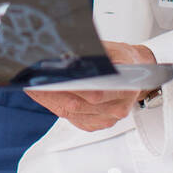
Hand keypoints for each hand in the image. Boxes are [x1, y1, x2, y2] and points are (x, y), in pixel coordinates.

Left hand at [25, 41, 157, 132]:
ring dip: (51, 99)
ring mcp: (107, 118)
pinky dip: (57, 106)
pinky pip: (72, 119)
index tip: (50, 79)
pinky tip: (45, 95)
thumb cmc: (124, 60)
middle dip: (53, 92)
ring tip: (33, 85)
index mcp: (125, 89)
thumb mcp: (114, 49)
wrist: (139, 74)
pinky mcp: (96, 123)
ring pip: (71, 112)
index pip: (94, 93)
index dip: (69, 87)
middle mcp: (116, 107)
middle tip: (33, 80)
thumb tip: (70, 56)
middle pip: (78, 104)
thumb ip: (95, 53)